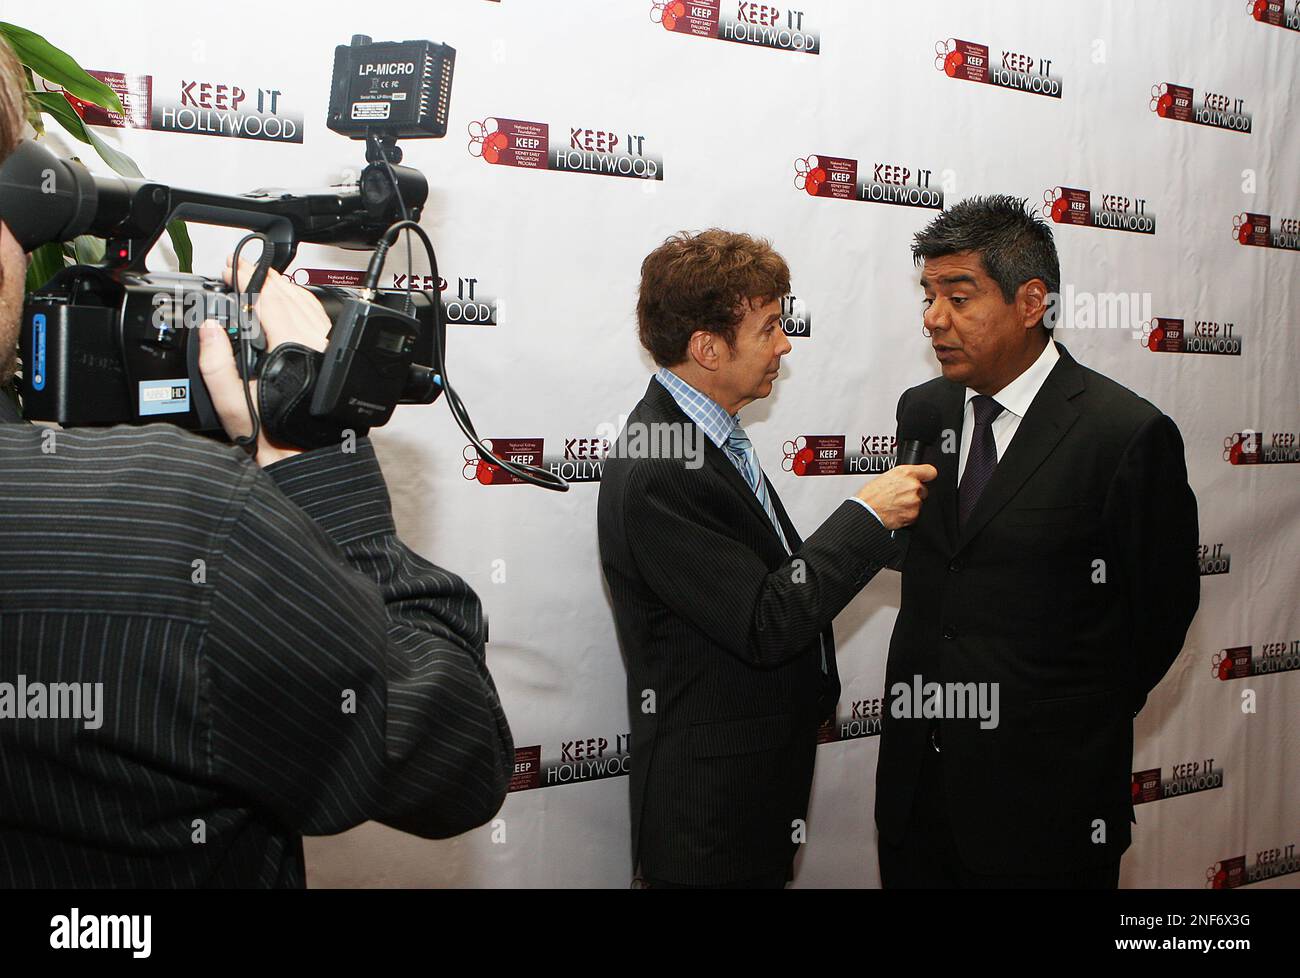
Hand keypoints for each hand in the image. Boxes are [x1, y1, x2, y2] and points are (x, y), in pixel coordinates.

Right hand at [197, 256, 331, 465]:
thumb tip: (208, 328)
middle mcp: (315, 343)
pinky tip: (289, 300)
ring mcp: (327, 347)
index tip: (231, 267)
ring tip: (260, 279)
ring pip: (306, 303)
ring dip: (283, 286)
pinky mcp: (333, 354)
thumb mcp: (232, 404)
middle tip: (240, 267)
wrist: (304, 456)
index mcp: (291, 349)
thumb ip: (215, 365)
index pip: (268, 300)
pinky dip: (301, 301)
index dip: (247, 278)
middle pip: (288, 296)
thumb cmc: (272, 434)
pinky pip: (318, 316)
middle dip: (263, 277)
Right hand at [856, 464, 937, 529]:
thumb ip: (902, 476)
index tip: (926, 477)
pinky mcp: (914, 514)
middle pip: (923, 489)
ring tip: (894, 505)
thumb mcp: (885, 477)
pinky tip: (895, 512)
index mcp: (906, 473)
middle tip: (900, 496)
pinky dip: (907, 515)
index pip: (930, 471)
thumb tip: (907, 479)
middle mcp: (913, 486)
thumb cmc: (870, 496)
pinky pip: (914, 514)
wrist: (866, 512)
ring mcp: (914, 501)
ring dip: (910, 505)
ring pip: (918, 503)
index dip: (927, 475)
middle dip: (914, 493)